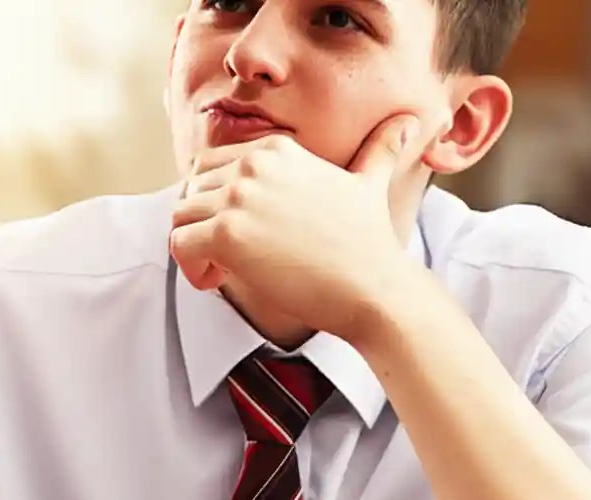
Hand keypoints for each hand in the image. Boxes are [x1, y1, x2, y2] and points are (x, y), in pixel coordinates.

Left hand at [169, 113, 429, 346]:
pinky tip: (218, 281)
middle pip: (191, 188)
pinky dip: (189, 268)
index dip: (216, 201)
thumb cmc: (368, 244)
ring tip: (222, 270)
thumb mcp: (371, 183)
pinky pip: (178, 244)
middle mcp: (253, 164)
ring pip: (180, 215)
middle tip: (226, 256)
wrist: (373, 286)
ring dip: (193, 246)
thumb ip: (380, 150)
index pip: (211, 165)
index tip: (242, 233)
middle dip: (201, 222)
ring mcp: (238, 197)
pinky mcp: (226, 233)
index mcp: (275, 149)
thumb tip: (412, 122)